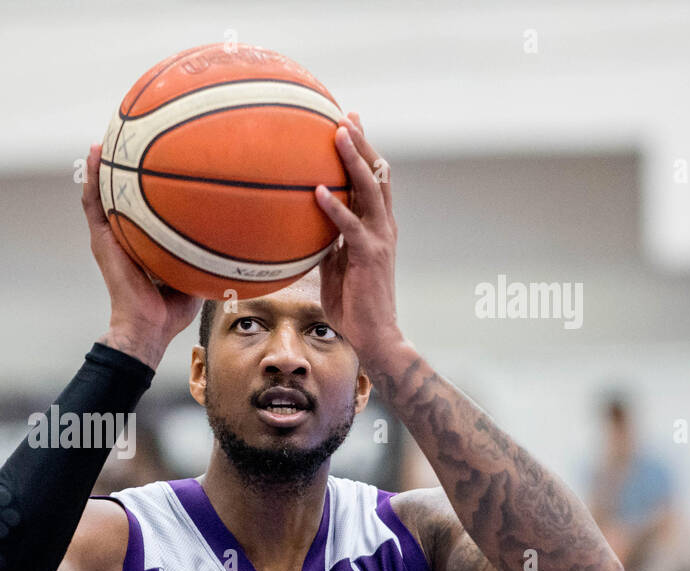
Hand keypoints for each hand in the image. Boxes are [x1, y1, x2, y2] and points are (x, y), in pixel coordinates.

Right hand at [82, 143, 202, 366]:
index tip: (160, 162)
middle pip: (121, 197)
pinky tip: (96, 154)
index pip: (143, 210)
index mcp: (142, 244)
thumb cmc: (171, 311)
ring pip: (102, 194)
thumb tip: (235, 233)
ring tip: (109, 137)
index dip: (148, 188)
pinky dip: (92, 178)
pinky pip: (93, 204)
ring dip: (103, 166)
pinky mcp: (101, 240)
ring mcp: (109, 237)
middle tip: (134, 141)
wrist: (146, 327)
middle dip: (126, 171)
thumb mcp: (195, 273)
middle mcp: (123, 236)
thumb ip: (207, 251)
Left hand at [313, 113, 406, 370]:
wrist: (374, 336)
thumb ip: (328, 245)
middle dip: (362, 143)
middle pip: (376, 175)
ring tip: (339, 134)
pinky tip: (316, 191)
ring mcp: (379, 240)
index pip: (372, 181)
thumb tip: (306, 230)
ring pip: (369, 190)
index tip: (349, 124)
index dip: (363, 153)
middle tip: (346, 115)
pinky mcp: (369, 257)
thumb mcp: (336, 269)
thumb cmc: (352, 307)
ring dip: (353, 160)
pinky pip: (349, 227)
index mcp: (377, 228)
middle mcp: (383, 227)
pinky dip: (334, 207)